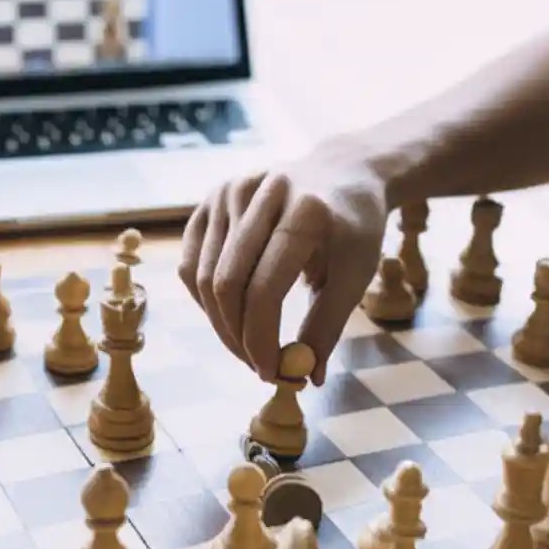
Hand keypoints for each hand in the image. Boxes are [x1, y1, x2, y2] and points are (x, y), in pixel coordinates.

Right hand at [178, 137, 389, 385]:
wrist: (343, 172)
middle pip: (226, 285)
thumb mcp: (355, 275)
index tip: (270, 373)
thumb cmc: (353, 228)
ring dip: (220, 324)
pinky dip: (205, 300)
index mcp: (304, 211)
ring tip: (248, 346)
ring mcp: (229, 191)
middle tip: (257, 368)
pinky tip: (231, 315)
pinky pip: (193, 264)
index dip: (261, 338)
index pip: (265, 289)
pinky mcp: (210, 199)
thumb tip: (304, 376)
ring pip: (204, 278)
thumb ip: (327, 326)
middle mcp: (260, 193)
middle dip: (237, 337)